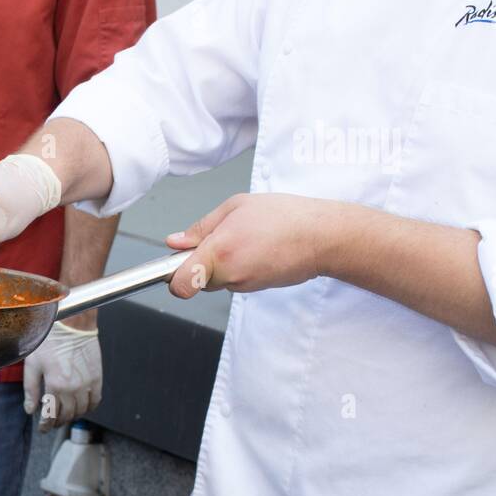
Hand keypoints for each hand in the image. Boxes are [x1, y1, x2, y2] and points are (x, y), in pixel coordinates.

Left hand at [23, 321, 101, 432]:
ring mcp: (87, 384)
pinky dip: (88, 407)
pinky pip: (95, 401)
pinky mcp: (97, 378)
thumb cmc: (50, 340)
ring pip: (81, 411)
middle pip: (66, 415)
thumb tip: (30, 409)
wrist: (72, 323)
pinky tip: (80, 406)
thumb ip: (31, 389)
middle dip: (57, 422)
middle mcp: (73, 388)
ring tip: (64, 415)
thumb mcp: (33, 364)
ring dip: (72, 416)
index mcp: (55, 385)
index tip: (43, 427)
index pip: (51, 415)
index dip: (46, 425)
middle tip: (51, 422)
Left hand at [166, 193, 334, 297]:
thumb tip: (174, 242)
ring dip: (221, 263)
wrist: (325, 237)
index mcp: (220, 251)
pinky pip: (235, 280)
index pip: (180, 284)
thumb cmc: (285, 216)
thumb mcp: (236, 207)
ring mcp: (244, 285)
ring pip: (216, 279)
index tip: (170, 266)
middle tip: (219, 238)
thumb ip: (200, 228)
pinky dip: (238, 267)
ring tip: (245, 239)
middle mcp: (230, 274)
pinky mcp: (257, 289)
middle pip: (195, 279)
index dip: (170, 277)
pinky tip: (256, 249)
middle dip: (199, 262)